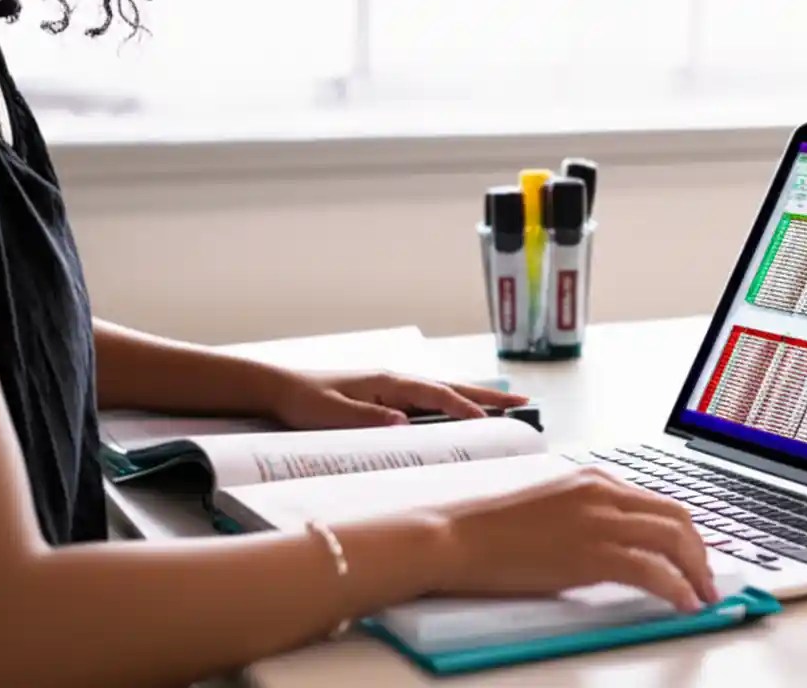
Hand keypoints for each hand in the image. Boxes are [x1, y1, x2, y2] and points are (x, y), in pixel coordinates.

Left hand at [271, 371, 528, 429]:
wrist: (280, 388)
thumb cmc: (304, 401)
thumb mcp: (330, 414)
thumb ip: (365, 420)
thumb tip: (403, 424)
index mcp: (389, 382)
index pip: (437, 396)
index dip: (465, 410)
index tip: (491, 423)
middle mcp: (397, 382)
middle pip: (453, 389)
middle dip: (489, 397)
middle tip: (525, 405)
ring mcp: (395, 390)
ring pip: (446, 394)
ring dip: (477, 400)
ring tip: (509, 408)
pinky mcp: (389, 399)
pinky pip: (432, 402)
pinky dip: (456, 406)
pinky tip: (465, 416)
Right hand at [431, 467, 718, 610]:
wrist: (458, 538)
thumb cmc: (491, 531)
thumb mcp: (549, 508)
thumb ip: (585, 515)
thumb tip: (614, 543)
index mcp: (592, 479)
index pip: (656, 501)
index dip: (682, 533)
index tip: (690, 557)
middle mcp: (602, 492)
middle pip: (676, 515)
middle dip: (699, 550)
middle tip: (703, 579)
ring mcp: (599, 521)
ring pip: (674, 538)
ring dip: (696, 570)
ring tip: (701, 595)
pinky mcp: (592, 553)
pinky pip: (653, 570)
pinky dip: (678, 588)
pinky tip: (684, 604)